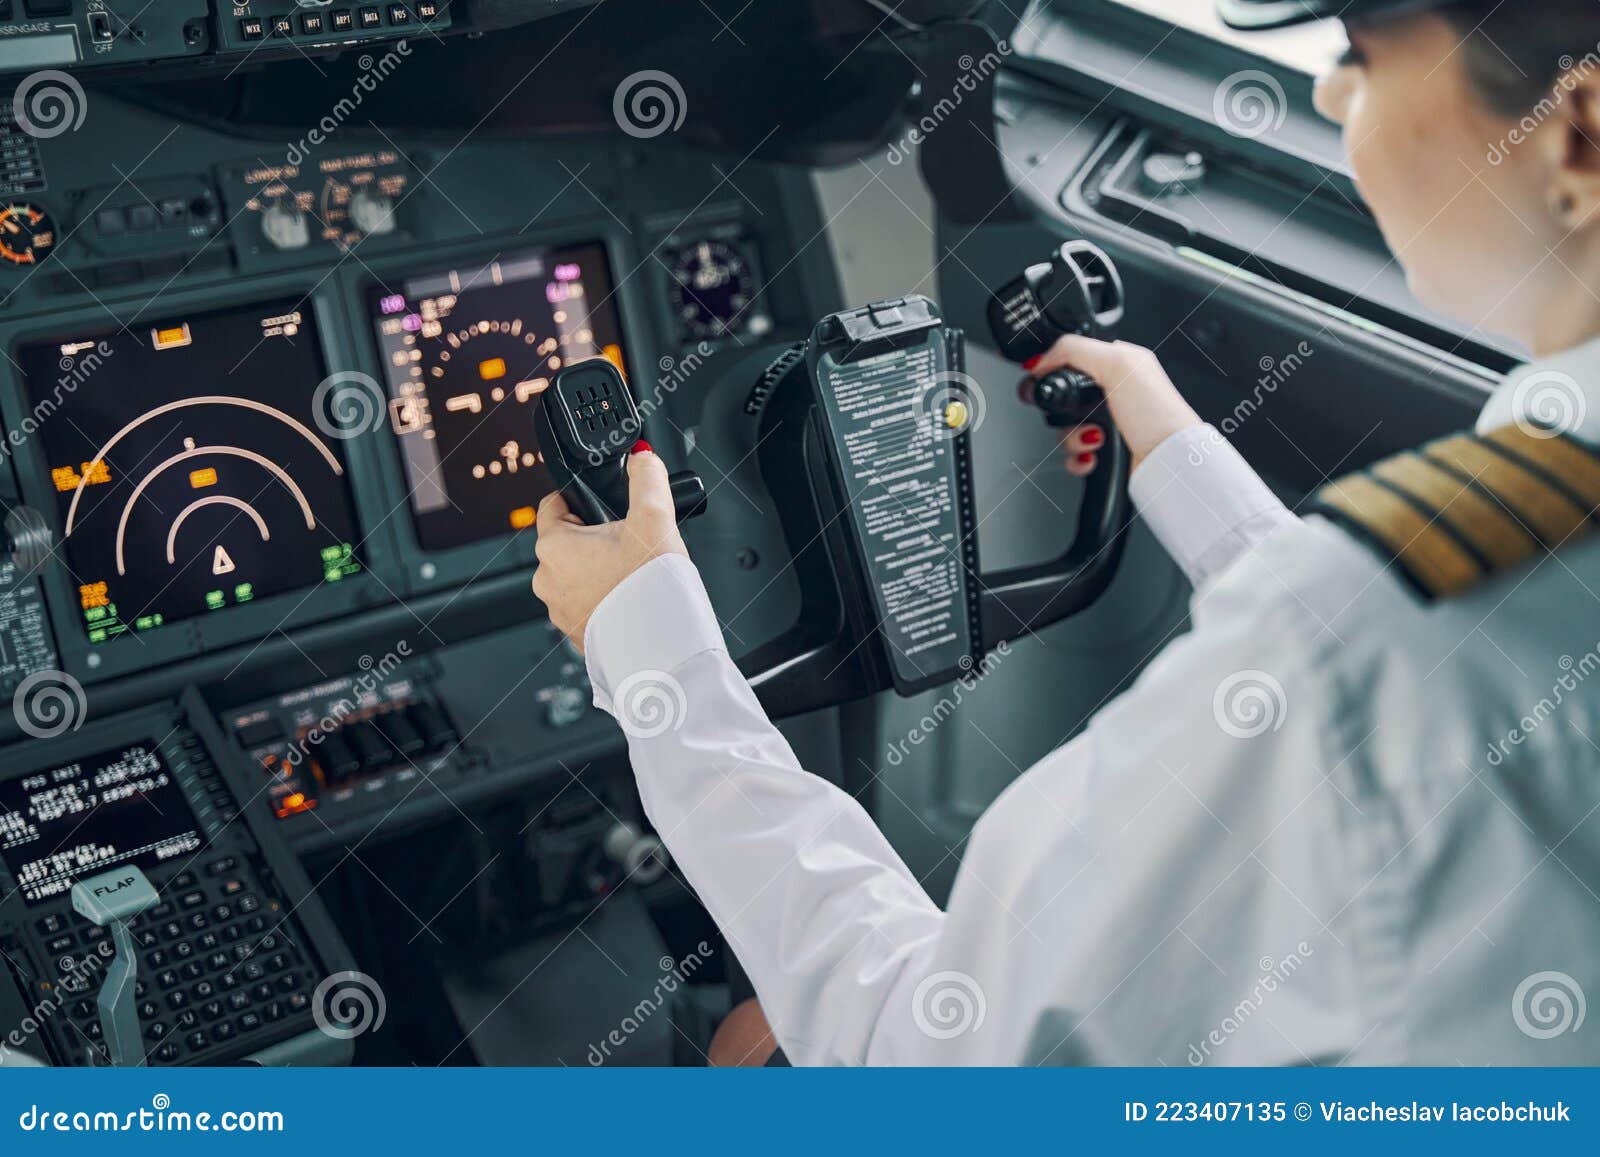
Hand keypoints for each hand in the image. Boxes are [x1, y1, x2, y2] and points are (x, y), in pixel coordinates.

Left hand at [532, 447, 687, 652]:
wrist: (660, 649)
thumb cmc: (649, 589)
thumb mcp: (655, 518)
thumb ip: (647, 478)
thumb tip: (643, 458)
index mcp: (553, 546)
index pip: (552, 505)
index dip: (578, 497)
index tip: (600, 501)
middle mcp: (547, 579)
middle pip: (568, 540)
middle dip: (596, 536)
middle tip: (630, 540)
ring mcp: (559, 610)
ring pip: (577, 573)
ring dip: (600, 568)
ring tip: (634, 571)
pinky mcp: (576, 634)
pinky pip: (587, 602)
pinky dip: (605, 596)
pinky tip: (631, 596)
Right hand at [1023, 335, 1201, 476]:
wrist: (1169, 460)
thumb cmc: (1158, 413)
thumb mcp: (1117, 363)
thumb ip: (1074, 350)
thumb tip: (1041, 360)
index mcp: (1118, 363)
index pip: (1071, 359)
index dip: (1055, 370)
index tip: (1045, 383)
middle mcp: (1113, 391)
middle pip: (1063, 397)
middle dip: (1062, 412)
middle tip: (1078, 415)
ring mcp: (1108, 421)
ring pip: (1065, 427)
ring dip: (1072, 438)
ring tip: (1093, 439)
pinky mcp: (1105, 447)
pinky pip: (1073, 452)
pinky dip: (1077, 457)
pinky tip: (1091, 455)